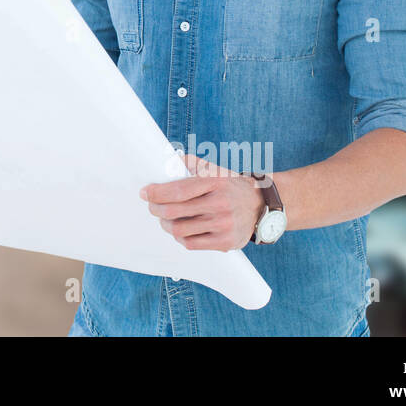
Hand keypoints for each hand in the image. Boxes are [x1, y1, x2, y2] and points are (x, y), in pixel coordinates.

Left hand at [140, 155, 264, 250]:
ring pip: (180, 230)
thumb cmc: (230, 185)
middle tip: (152, 207)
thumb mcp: (214, 169)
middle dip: (156, 209)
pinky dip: (181, 238)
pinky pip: (192, 244)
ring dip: (166, 225)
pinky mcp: (226, 242)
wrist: (260, 205)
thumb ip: (190, 163)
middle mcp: (220, 204)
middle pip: (175, 212)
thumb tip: (166, 161)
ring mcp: (223, 225)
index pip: (178, 190)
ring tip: (165, 219)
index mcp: (215, 182)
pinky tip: (180, 231)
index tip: (145, 193)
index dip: (157, 192)